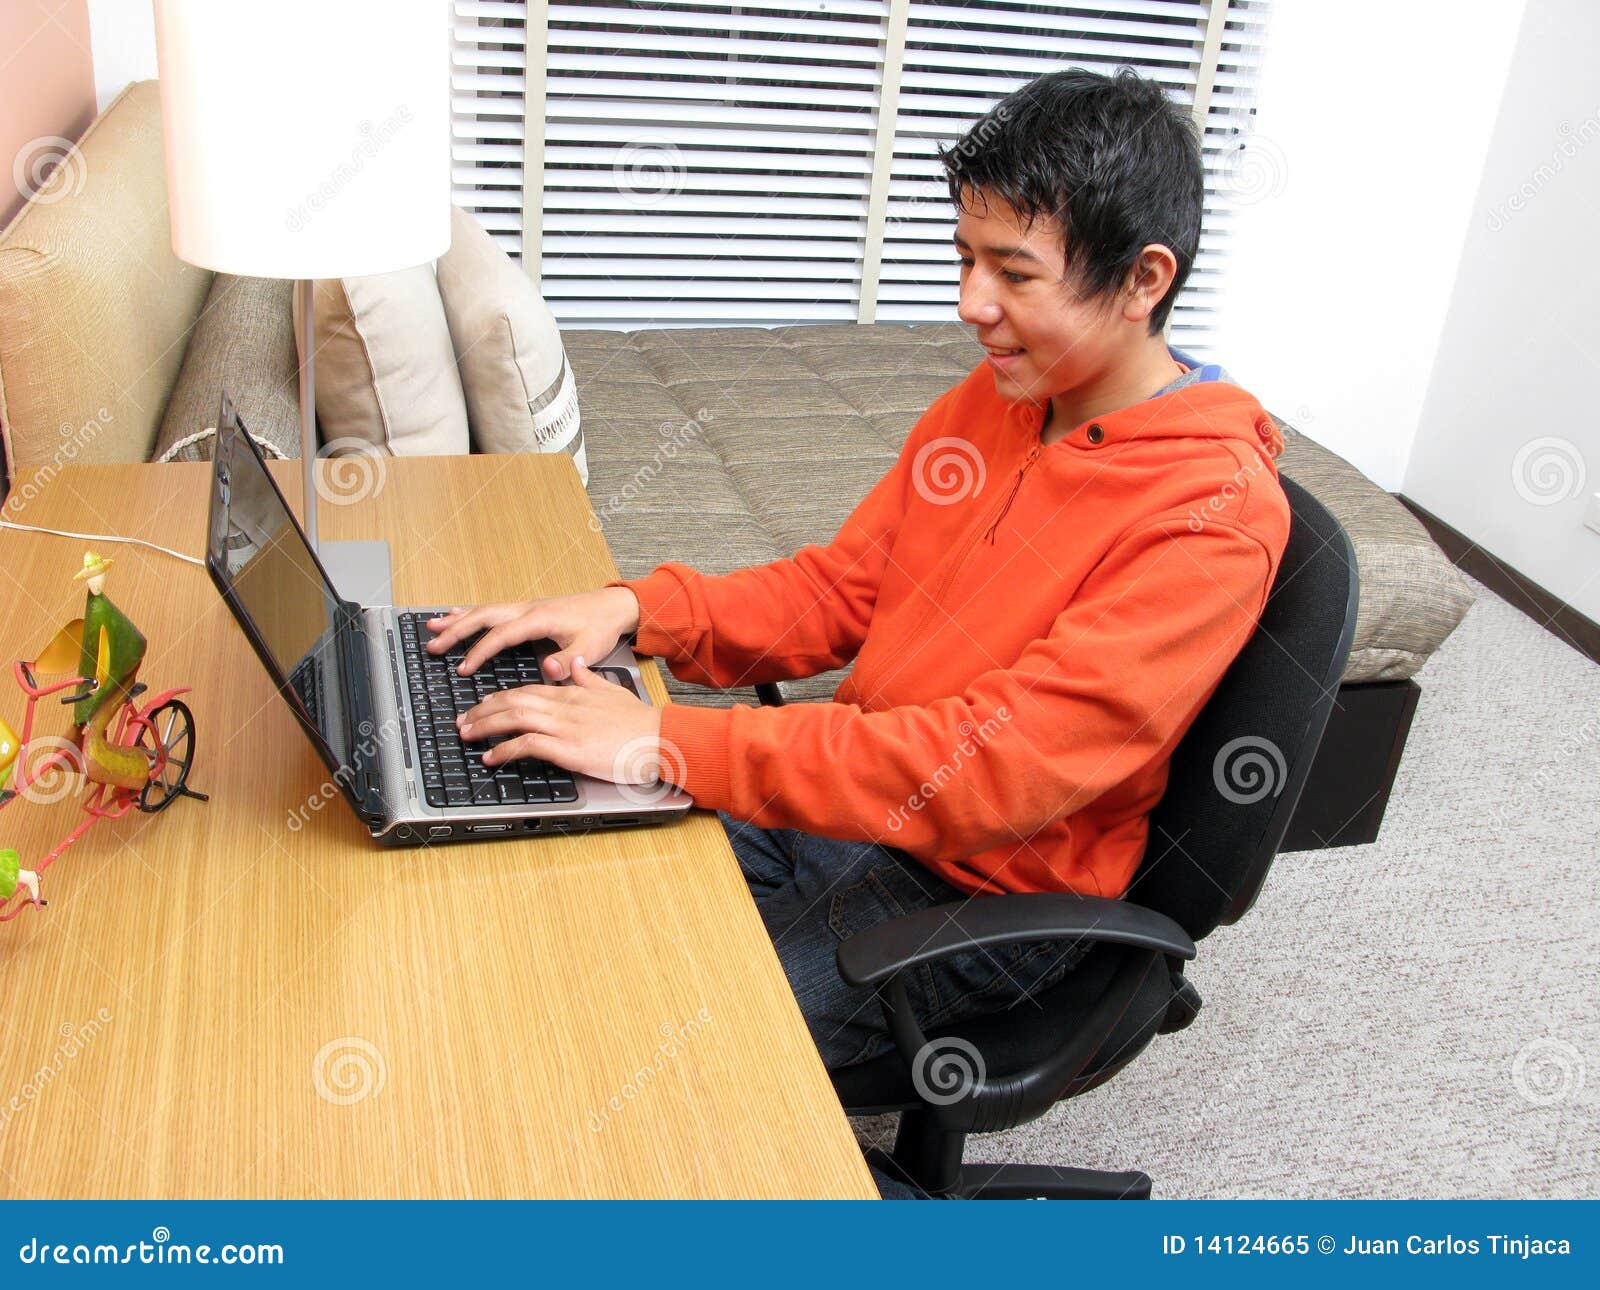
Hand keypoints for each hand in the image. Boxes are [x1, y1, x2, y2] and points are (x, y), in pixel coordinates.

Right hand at [425, 587, 639, 680]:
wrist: (612, 606)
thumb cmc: (601, 626)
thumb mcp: (589, 647)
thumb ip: (568, 660)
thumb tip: (548, 669)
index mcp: (540, 618)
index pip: (502, 634)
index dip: (481, 651)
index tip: (464, 667)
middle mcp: (528, 608)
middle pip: (484, 616)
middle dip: (457, 630)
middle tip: (433, 644)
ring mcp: (525, 606)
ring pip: (485, 610)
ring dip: (458, 619)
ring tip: (433, 626)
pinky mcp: (527, 609)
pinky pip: (493, 609)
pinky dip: (471, 612)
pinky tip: (456, 615)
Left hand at [456, 656, 667, 785]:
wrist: (659, 738)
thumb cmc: (640, 722)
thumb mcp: (612, 691)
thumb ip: (588, 678)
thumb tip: (572, 664)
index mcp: (572, 693)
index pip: (527, 689)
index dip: (500, 697)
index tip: (483, 705)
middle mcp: (564, 706)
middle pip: (512, 701)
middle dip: (482, 710)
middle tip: (462, 721)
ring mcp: (565, 726)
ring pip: (513, 718)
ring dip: (485, 726)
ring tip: (466, 735)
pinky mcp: (568, 747)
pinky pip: (527, 745)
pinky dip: (504, 750)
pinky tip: (490, 757)